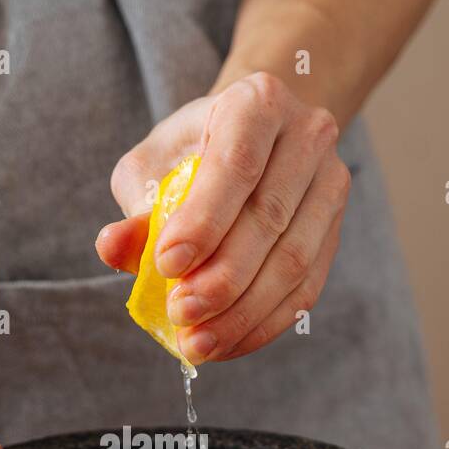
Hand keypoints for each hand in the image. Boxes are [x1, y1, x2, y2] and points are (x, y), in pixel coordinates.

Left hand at [96, 73, 349, 364]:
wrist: (254, 140)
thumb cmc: (193, 153)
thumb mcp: (153, 166)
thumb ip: (137, 208)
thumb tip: (113, 248)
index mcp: (257, 104)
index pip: (236, 165)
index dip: (203, 221)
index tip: (166, 265)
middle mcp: (307, 136)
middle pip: (269, 218)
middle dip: (222, 277)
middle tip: (180, 313)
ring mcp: (331, 184)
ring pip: (293, 261)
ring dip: (243, 312)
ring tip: (198, 343)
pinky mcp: (336, 232)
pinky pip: (305, 289)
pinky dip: (263, 324)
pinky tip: (226, 344)